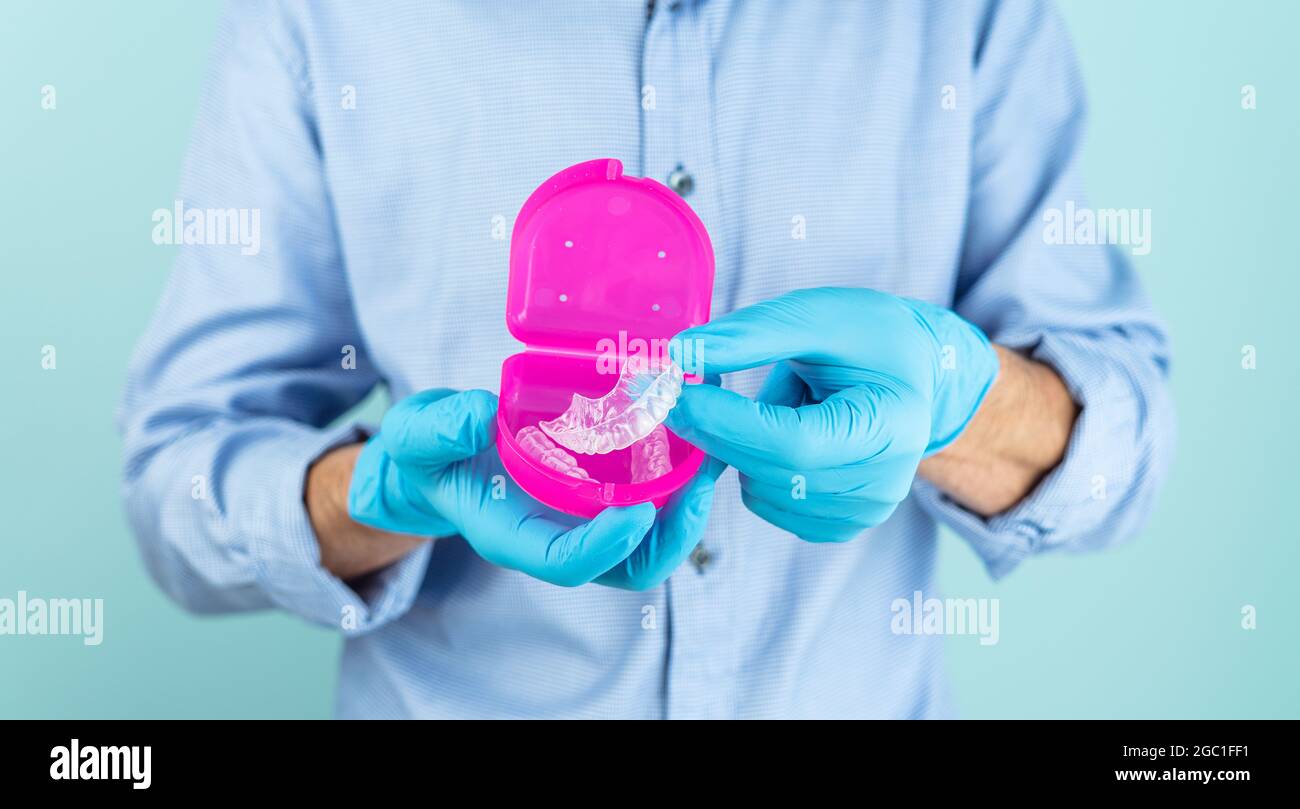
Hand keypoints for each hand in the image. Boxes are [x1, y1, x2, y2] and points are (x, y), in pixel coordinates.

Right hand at [348, 389, 720, 588]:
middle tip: (703, 480)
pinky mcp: (604, 493)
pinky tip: (700, 434)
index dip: (607, 547)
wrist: (442, 454)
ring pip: (653, 538)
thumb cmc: (429, 451)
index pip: (569, 564)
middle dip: (673, 533)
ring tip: (715, 455)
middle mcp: (560, 536)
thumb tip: (479, 416)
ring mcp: (587, 519)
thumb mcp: (416, 435)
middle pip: (630, 564)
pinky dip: (680, 477)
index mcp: (516, 536)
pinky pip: (654, 499)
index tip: (639, 512)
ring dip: (688, 505)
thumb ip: (437, 430)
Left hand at [665, 287, 998, 541]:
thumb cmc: (872, 339)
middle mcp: (881, 485)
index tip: (670, 392)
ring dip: (746, 445)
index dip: (723, 421)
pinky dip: (757, 466)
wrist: (916, 377)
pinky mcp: (837, 526)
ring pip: (758, 489)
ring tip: (788, 404)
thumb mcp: (820, 316)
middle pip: (768, 471)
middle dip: (718, 427)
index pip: (791, 443)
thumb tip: (681, 354)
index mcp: (890, 427)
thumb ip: (753, 334)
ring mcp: (861, 514)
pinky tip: (789, 432)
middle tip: (696, 383)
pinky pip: (765, 501)